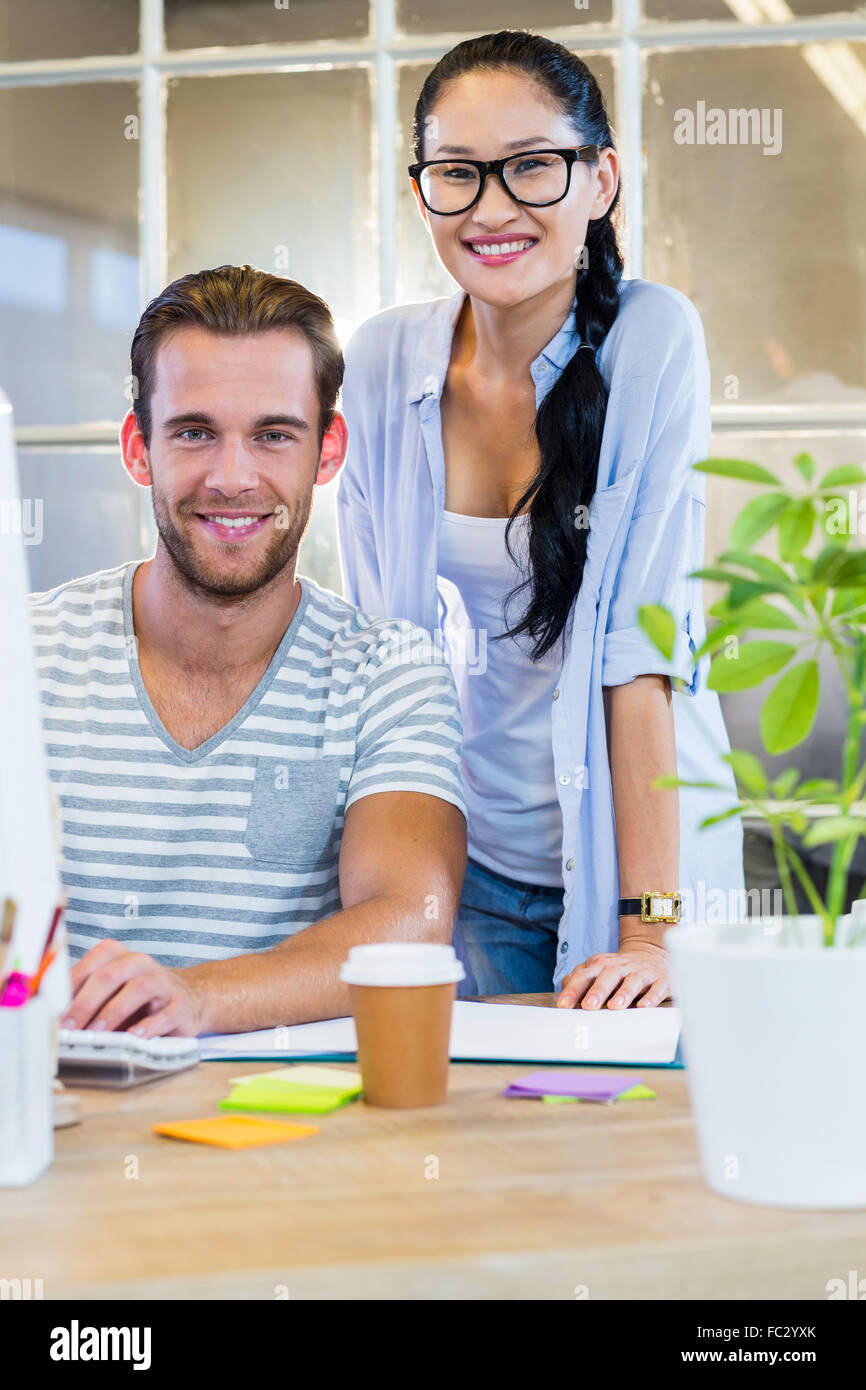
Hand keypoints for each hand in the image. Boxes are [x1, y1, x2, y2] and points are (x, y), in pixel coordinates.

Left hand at [62, 939, 205, 1036]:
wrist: (189, 998)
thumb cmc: (140, 998)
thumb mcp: (112, 991)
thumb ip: (88, 998)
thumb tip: (58, 1020)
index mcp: (119, 956)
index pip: (91, 965)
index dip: (71, 987)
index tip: (55, 1011)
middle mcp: (141, 963)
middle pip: (110, 975)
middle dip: (86, 1002)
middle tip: (70, 1026)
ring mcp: (163, 982)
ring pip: (138, 988)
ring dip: (113, 1012)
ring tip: (97, 1032)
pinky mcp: (179, 1004)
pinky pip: (164, 1014)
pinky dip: (148, 1026)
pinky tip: (133, 1037)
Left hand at [556, 938, 670, 1009]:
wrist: (653, 953)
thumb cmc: (620, 969)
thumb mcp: (599, 969)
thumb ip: (581, 978)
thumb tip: (565, 986)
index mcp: (602, 965)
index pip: (585, 976)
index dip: (573, 990)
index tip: (563, 1005)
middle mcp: (621, 967)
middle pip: (608, 976)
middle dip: (598, 991)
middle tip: (588, 1007)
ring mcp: (642, 973)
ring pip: (632, 981)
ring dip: (624, 993)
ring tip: (615, 1006)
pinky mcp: (661, 980)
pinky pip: (657, 988)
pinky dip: (651, 997)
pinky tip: (644, 1006)